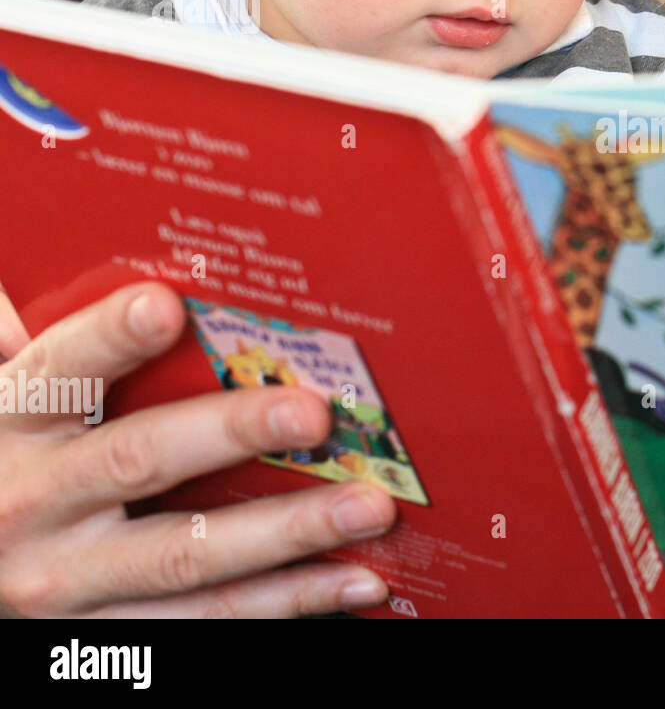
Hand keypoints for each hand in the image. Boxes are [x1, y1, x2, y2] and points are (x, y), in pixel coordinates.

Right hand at [0, 282, 397, 616]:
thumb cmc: (17, 455)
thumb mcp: (17, 401)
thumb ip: (67, 350)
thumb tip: (140, 288)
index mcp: (12, 423)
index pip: (61, 372)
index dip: (110, 338)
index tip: (166, 307)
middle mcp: (32, 502)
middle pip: (138, 461)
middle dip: (232, 433)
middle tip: (313, 415)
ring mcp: (67, 580)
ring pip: (188, 556)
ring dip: (290, 533)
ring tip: (368, 507)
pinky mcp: (103, 636)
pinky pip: (207, 621)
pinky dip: (290, 602)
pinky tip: (356, 578)